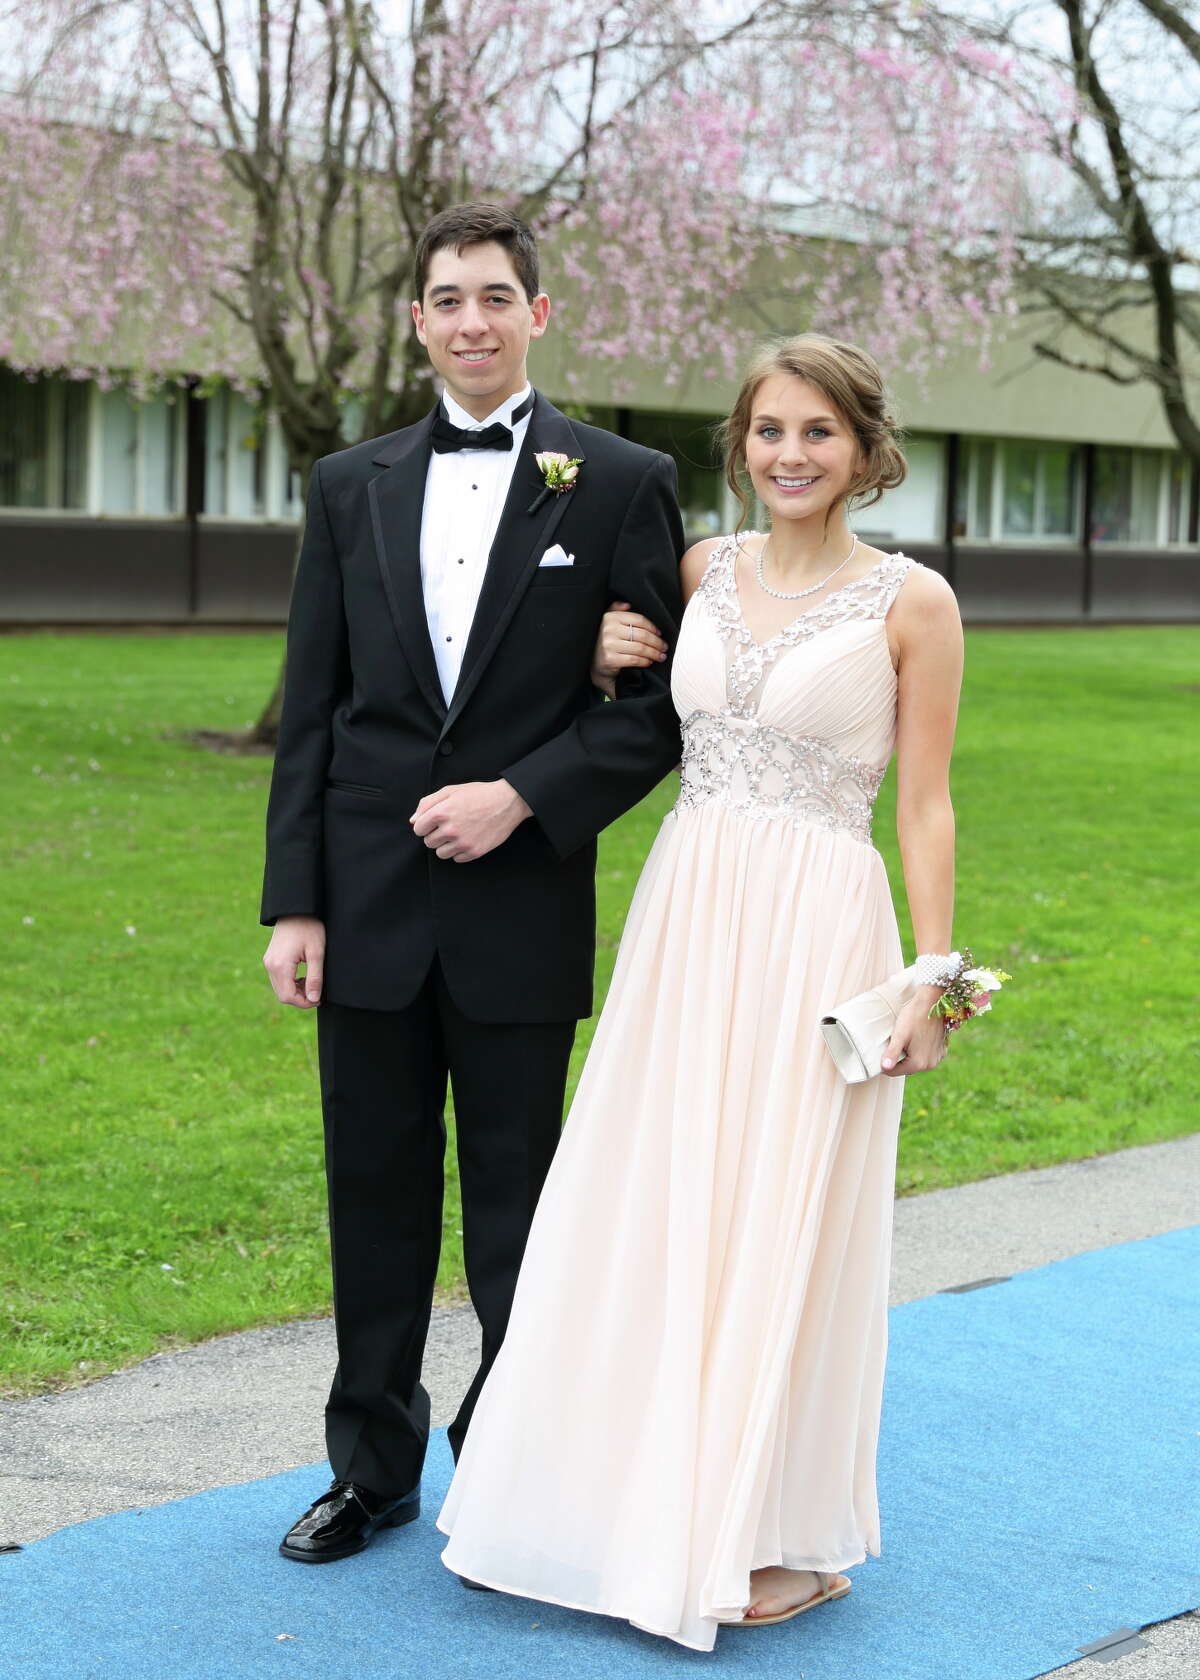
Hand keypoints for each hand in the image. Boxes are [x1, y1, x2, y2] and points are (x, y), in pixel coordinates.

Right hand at [263, 916, 325, 1008]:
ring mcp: (268, 962)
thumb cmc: (309, 927)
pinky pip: (278, 979)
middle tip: (317, 991)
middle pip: (283, 995)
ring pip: (280, 989)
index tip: (319, 998)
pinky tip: (303, 977)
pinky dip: (290, 983)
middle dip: (300, 998)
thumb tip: (313, 998)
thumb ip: (315, 977)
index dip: (305, 1003)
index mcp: (280, 965)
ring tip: (312, 982)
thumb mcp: (317, 953)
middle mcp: (270, 966)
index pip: (288, 997)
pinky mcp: (270, 959)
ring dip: (296, 991)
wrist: (296, 909)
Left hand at [410, 779, 531, 861]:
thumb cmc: (478, 794)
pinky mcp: (474, 852)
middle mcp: (450, 829)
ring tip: (458, 833)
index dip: (425, 825)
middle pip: (428, 842)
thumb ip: (427, 803)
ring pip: (440, 853)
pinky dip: (460, 851)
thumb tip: (413, 821)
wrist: (507, 802)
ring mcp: (462, 842)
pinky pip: (456, 859)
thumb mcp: (451, 791)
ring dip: (446, 845)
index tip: (434, 822)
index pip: (418, 829)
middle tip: (449, 826)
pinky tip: (468, 839)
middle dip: (435, 835)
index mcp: (441, 812)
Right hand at [591, 600, 667, 688]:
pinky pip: (634, 659)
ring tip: (660, 656)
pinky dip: (645, 661)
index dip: (653, 627)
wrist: (591, 664)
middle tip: (664, 647)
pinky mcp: (610, 659)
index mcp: (610, 617)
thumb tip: (628, 605)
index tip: (660, 634)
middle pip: (642, 635)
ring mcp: (609, 645)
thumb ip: (615, 610)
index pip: (639, 620)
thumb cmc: (603, 641)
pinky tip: (649, 662)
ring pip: (640, 648)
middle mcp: (608, 629)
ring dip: (654, 653)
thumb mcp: (606, 622)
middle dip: (657, 642)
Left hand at [881, 987, 949, 1076]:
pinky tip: (917, 1036)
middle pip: (905, 1068)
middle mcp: (930, 1064)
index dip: (884, 1061)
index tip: (885, 1047)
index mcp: (919, 1063)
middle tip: (896, 1039)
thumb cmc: (914, 1016)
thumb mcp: (899, 1034)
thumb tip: (884, 1068)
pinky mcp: (942, 1050)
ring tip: (907, 1037)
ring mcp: (938, 1057)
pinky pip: (924, 1055)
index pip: (893, 1072)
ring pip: (914, 1062)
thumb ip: (892, 1053)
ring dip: (908, 1054)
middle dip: (898, 1057)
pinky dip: (918, 1049)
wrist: (933, 1001)